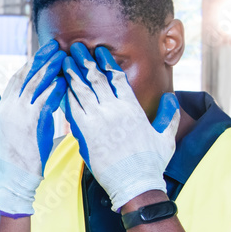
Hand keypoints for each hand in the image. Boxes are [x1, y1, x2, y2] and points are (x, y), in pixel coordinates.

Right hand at [0, 40, 67, 215]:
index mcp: (2, 107)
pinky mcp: (33, 124)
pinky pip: (47, 102)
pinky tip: (65, 82)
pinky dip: (56, 91)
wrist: (14, 177)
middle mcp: (9, 108)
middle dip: (41, 59)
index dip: (29, 64)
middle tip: (54, 45)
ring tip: (63, 57)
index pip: (16, 79)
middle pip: (26, 76)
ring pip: (37, 86)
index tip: (41, 52)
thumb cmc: (11, 155)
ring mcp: (20, 115)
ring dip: (51, 70)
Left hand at [63, 43, 180, 210]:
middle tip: (75, 47)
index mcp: (132, 107)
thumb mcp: (166, 136)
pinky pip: (72, 110)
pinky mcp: (86, 134)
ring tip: (63, 60)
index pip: (117, 78)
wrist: (135, 184)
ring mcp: (99, 121)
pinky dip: (65, 96)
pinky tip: (58, 87)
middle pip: (96, 79)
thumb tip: (172, 98)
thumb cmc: (151, 163)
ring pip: (82, 91)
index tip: (98, 51)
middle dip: (85, 61)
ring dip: (71, 74)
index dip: (106, 62)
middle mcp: (114, 110)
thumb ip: (168, 115)